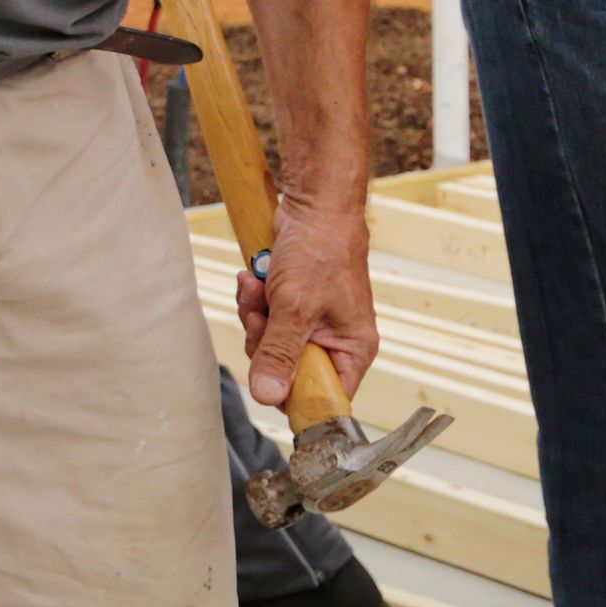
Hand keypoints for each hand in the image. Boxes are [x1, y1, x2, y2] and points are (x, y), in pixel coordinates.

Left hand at [235, 188, 377, 406]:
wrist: (313, 209)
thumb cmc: (319, 254)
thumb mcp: (295, 308)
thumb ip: (279, 353)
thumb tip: (267, 395)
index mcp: (352, 351)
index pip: (325, 397)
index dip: (294, 395)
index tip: (267, 381)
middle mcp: (335, 341)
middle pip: (288, 370)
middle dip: (264, 342)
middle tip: (259, 317)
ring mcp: (312, 323)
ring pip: (270, 342)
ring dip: (254, 315)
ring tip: (257, 289)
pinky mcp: (291, 305)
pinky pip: (264, 318)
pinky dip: (254, 299)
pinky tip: (253, 279)